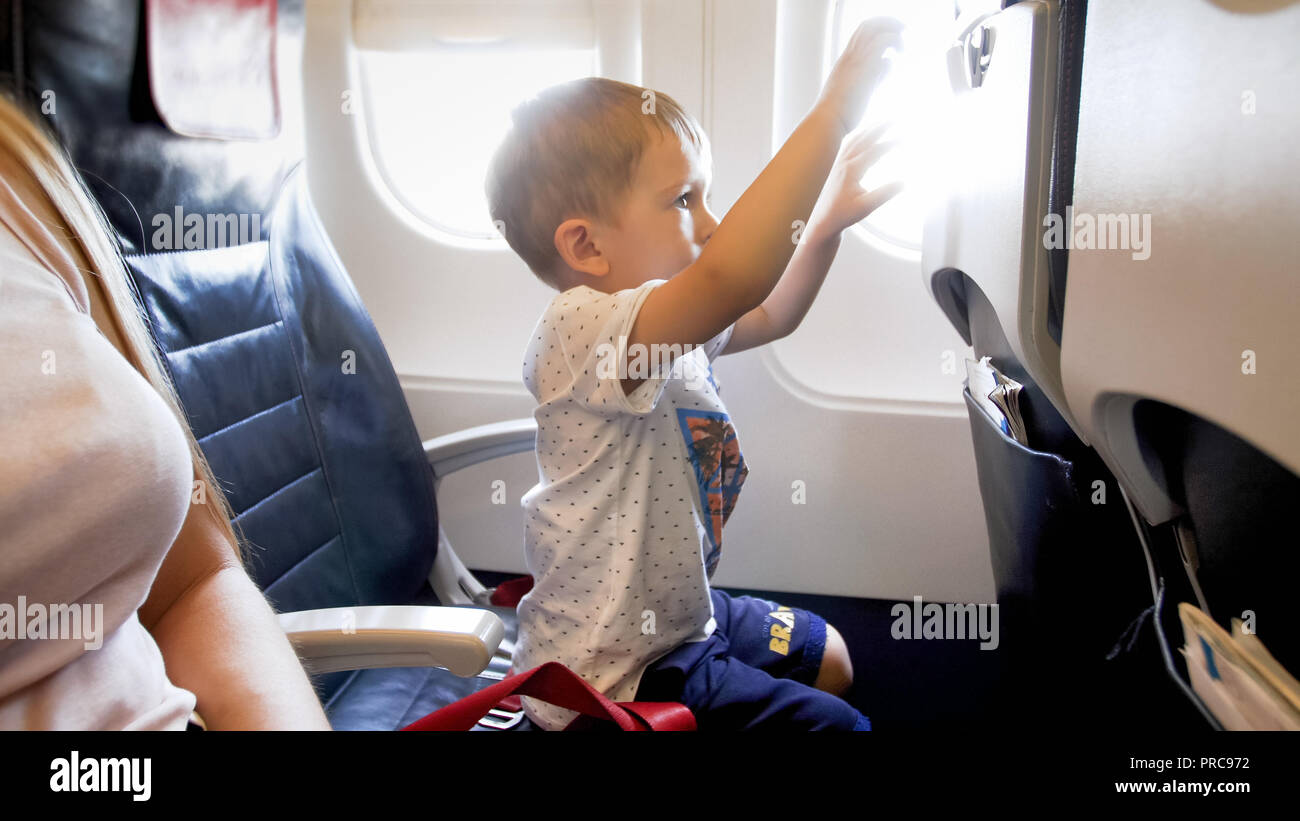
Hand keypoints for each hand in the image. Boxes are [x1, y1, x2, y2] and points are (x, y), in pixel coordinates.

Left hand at [804, 124, 903, 244]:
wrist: (822, 221)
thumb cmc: (842, 215)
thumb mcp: (866, 206)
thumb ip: (885, 193)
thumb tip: (904, 182)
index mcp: (851, 170)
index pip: (875, 150)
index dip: (892, 143)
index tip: (906, 139)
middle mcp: (844, 163)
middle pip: (865, 138)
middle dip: (881, 127)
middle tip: (896, 119)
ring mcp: (839, 164)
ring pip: (855, 140)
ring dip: (869, 130)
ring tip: (882, 123)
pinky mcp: (837, 168)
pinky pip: (848, 146)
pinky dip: (859, 137)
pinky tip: (864, 137)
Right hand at [815, 17, 904, 136]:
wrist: (828, 119)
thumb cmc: (840, 111)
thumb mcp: (855, 88)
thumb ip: (872, 74)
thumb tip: (887, 65)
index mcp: (846, 59)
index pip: (862, 31)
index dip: (879, 27)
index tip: (892, 33)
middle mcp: (851, 56)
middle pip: (870, 25)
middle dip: (889, 23)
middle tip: (902, 31)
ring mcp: (858, 61)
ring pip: (879, 31)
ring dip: (895, 34)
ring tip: (901, 48)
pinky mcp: (866, 70)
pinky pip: (884, 46)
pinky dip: (894, 47)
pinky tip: (896, 60)